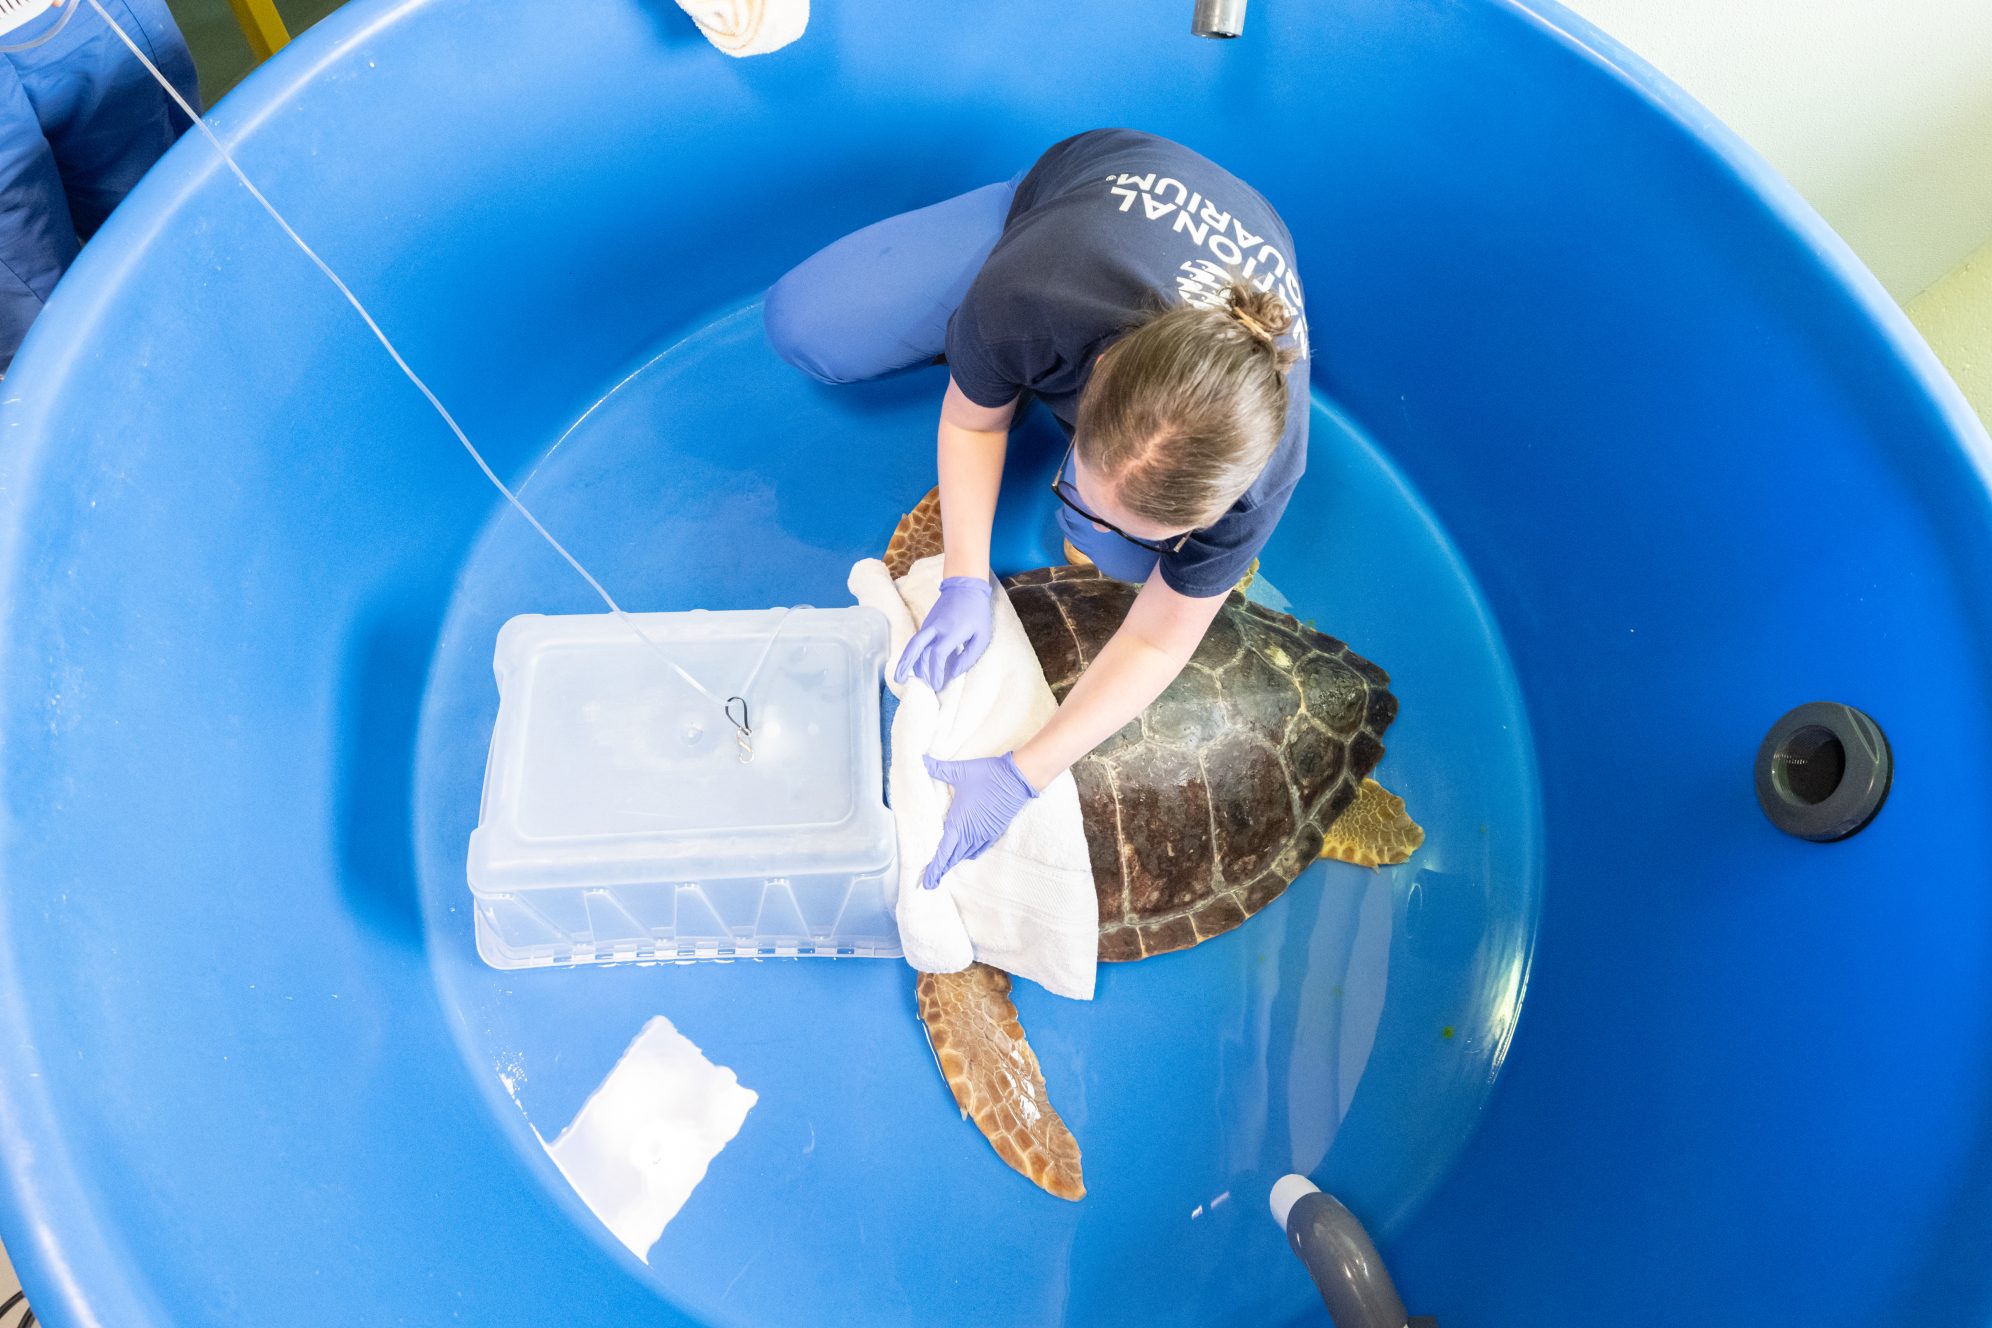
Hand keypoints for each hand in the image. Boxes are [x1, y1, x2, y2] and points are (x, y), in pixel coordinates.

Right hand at [894, 576, 994, 692]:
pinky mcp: (927, 623)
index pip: (937, 654)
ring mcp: (929, 624)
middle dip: (907, 666)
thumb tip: (953, 673)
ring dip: (907, 662)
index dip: (935, 672)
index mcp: (951, 632)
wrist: (965, 586)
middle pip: (916, 648)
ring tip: (902, 677)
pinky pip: (917, 641)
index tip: (936, 685)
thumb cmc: (977, 613)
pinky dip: (912, 654)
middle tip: (902, 682)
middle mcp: (936, 628)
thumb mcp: (982, 636)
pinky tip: (913, 665)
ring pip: (913, 645)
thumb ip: (969, 656)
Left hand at [920, 752, 1038, 888]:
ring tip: (944, 867)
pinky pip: (979, 848)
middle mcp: (972, 833)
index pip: (944, 851)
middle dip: (941, 869)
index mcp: (960, 823)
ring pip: (966, 854)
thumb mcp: (961, 771)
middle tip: (930, 881)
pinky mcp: (994, 830)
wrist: (1019, 778)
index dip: (935, 868)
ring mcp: (985, 833)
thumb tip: (921, 760)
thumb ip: (939, 768)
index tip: (928, 883)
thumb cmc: (990, 775)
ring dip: (954, 861)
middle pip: (953, 857)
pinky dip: (969, 853)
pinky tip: (966, 853)